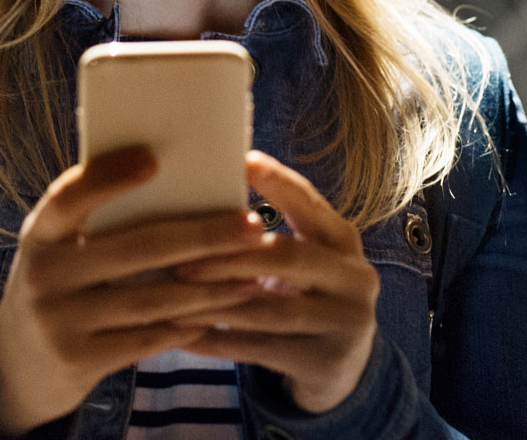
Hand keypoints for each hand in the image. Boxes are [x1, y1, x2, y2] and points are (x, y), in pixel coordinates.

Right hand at [0, 148, 269, 435]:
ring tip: (250, 276)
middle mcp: (44, 274)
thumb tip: (168, 183)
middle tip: (250, 225)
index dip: (109, 177)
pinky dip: (186, 325)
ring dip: (208, 287)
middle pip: (135, 247)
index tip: (155, 160)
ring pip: (150, 298)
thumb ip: (92, 225)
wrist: (12, 368)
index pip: (69, 197)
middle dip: (202, 235)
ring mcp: (60, 320)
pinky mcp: (79, 361)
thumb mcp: (54, 252)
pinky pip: (146, 339)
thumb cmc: (54, 289)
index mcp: (38, 235)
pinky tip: (217, 313)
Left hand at [168, 151, 379, 413]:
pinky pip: (260, 351)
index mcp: (344, 240)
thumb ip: (271, 231)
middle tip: (182, 256)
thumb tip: (204, 189)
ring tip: (171, 295)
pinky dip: (219, 341)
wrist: (347, 364)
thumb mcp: (308, 257)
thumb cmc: (307, 292)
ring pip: (270, 310)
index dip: (278, 182)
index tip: (242, 161)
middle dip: (231, 255)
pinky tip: (184, 335)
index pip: (310, 203)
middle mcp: (354, 279)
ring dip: (216, 302)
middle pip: (288, 257)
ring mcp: (344, 324)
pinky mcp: (325, 362)